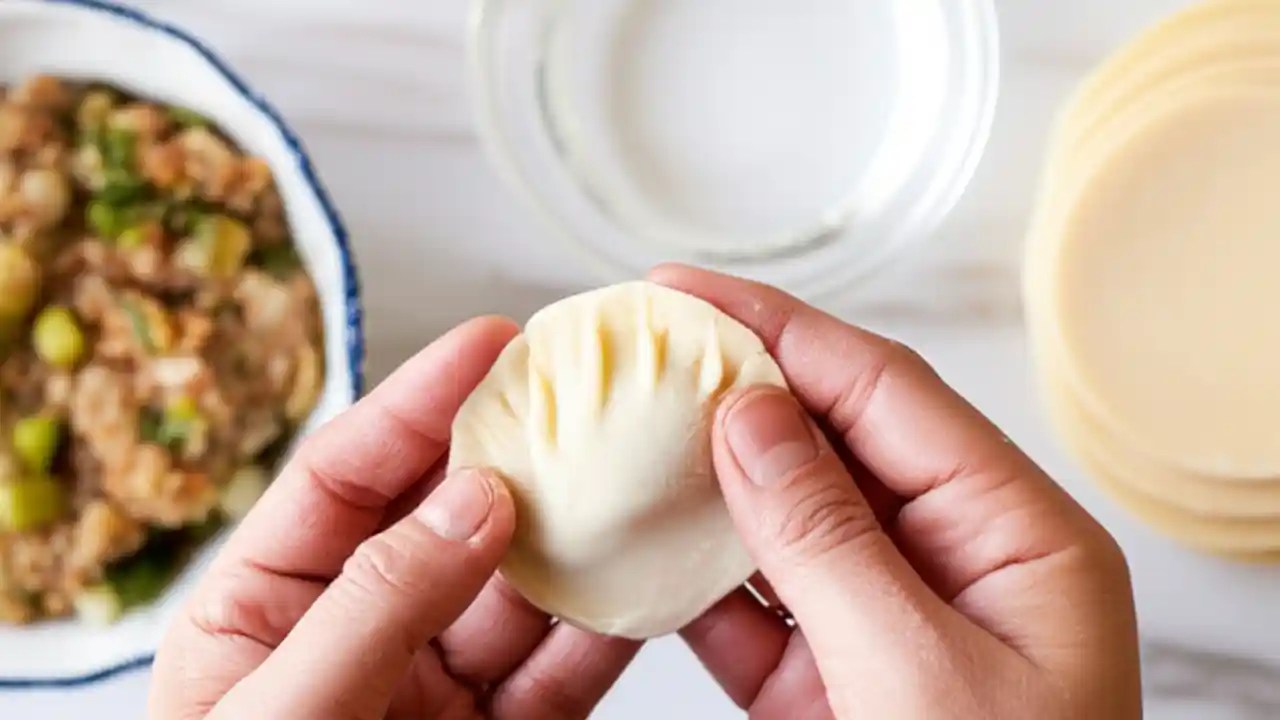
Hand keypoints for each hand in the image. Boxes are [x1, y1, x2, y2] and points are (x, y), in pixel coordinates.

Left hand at [149, 317, 639, 719]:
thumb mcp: (283, 717)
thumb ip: (377, 604)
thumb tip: (474, 499)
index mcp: (265, 606)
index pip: (346, 476)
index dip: (418, 401)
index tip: (491, 345)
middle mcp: (356, 628)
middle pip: (448, 517)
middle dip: (520, 457)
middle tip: (588, 394)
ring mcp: (432, 681)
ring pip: (518, 587)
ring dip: (578, 533)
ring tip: (639, 472)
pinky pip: (557, 664)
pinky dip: (607, 623)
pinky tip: (647, 576)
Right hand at [656, 266, 1141, 718]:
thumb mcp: (921, 674)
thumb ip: (828, 541)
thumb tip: (748, 416)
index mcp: (1019, 537)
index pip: (888, 392)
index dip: (783, 329)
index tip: (689, 290)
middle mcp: (953, 567)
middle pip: (831, 444)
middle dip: (734, 396)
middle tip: (644, 351)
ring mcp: (884, 627)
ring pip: (781, 524)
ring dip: (703, 485)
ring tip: (624, 434)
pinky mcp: (825, 688)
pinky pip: (749, 613)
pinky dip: (691, 584)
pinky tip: (640, 545)